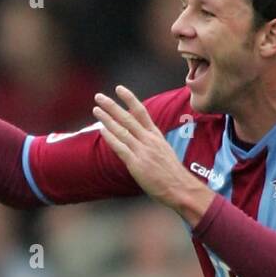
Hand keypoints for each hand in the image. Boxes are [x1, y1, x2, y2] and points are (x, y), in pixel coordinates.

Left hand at [93, 86, 209, 220]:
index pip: (141, 112)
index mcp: (155, 135)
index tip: (119, 89)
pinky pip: (121, 148)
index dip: (129, 99)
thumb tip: (139, 139)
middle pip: (128, 118)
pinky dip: (111, 138)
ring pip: (122, 130)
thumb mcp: (163, 152)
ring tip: (96, 109)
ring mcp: (142, 151)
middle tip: (99, 96)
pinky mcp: (137, 164)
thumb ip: (150, 143)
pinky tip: (102, 130)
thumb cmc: (171, 174)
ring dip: (107, 119)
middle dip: (112, 106)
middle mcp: (149, 140)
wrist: (180, 187)